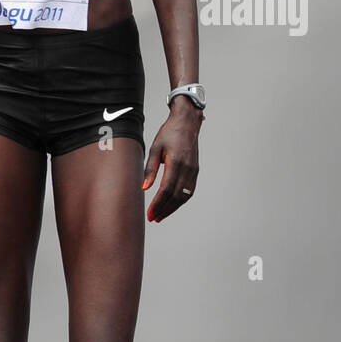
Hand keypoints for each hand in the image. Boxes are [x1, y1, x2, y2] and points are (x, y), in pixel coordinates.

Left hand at [142, 105, 199, 221]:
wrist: (187, 123)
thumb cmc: (169, 133)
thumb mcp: (155, 148)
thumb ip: (150, 169)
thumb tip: (144, 188)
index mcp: (176, 162)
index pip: (166, 189)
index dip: (158, 204)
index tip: (150, 214)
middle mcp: (187, 168)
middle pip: (176, 196)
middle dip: (164, 209)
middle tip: (153, 218)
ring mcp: (194, 170)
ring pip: (184, 196)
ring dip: (173, 208)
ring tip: (161, 216)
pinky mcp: (196, 171)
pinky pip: (190, 191)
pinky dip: (181, 201)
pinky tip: (172, 205)